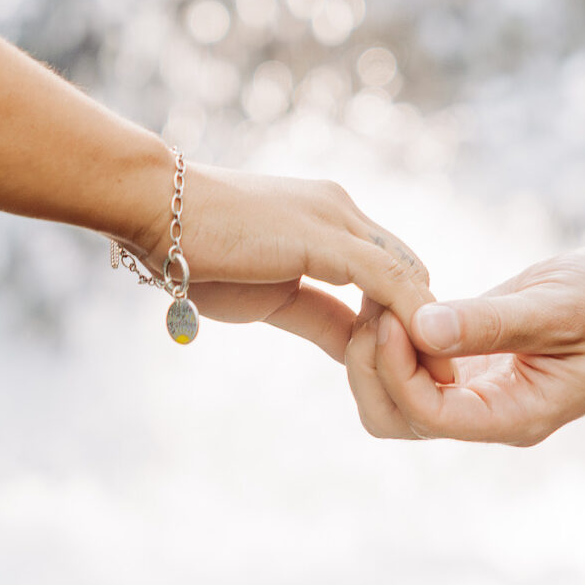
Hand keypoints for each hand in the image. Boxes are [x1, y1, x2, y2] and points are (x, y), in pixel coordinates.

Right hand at [120, 163, 440, 364]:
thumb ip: (317, 314)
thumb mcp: (270, 294)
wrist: (150, 207)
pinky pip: (385, 279)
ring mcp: (336, 219)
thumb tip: (351, 346)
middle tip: (434, 377)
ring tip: (435, 377)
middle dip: (424, 324)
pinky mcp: (325, 237)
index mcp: (327, 218)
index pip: (389, 269)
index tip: (415, 363)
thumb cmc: (193, 251)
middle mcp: (341, 210)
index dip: (405, 316)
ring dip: (424, 328)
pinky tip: (417, 353)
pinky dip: (407, 317)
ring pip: (407, 274)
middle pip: (410, 268)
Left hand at [345, 238, 584, 444]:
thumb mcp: (557, 307)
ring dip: (375, 350)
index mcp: (517, 416)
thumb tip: (422, 326)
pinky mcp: (471, 362)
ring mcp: (478, 392)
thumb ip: (490, 322)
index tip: (393, 314)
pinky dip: (393, 333)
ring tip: (383, 292)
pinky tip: (396, 292)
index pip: (430, 416)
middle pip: (397, 419)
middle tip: (377, 303)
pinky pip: (413, 364)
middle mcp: (491, 414)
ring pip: (395, 396)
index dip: (398, 370)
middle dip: (372, 367)